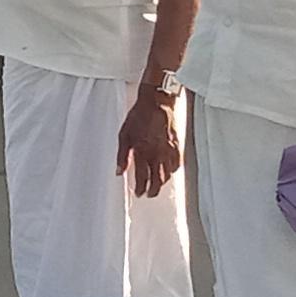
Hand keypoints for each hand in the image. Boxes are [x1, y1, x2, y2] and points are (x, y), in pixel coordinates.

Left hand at [118, 81, 183, 197]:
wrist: (156, 102)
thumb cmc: (138, 117)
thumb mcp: (124, 135)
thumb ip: (122, 156)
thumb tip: (119, 172)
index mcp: (142, 152)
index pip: (143, 177)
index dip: (141, 188)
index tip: (138, 193)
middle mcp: (157, 154)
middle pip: (158, 180)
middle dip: (153, 190)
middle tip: (148, 194)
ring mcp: (168, 150)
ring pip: (168, 173)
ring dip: (162, 182)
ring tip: (157, 185)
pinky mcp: (176, 144)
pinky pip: (176, 163)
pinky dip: (172, 170)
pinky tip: (169, 171)